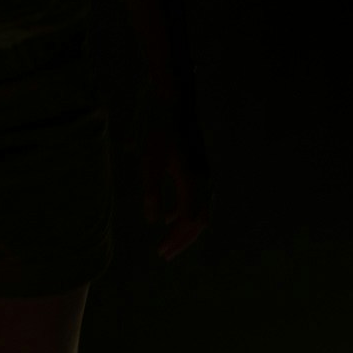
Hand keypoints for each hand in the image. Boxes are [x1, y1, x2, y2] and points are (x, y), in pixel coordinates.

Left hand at [138, 118, 209, 260]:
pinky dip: (184, 212)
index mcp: (193, 180)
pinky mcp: (198, 166)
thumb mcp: (149, 161)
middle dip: (181, 240)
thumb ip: (152, 192)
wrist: (172, 98)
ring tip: (167, 242)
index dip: (176, 239)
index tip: (161, 252)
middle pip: (198, 220)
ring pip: (199, 210)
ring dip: (183, 228)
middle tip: (164, 254)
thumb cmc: (158, 128)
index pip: (189, 221)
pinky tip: (168, 217)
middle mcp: (203, 178)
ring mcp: (203, 172)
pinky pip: (196, 198)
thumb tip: (154, 221)